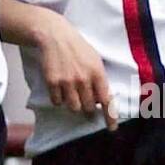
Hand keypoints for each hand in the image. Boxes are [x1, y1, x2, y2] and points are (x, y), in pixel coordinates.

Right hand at [36, 11, 117, 130]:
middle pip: (88, 107)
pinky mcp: (52, 82)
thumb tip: (101, 100)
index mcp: (97, 73)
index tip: (112, 128)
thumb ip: (99, 79)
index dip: (110, 116)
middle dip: (88, 107)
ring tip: (71, 92)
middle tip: (83, 99)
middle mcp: (83, 79)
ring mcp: (67, 81)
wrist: (55, 36)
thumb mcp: (95, 60)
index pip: (106, 100)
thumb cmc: (78, 48)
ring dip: (73, 104)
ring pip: (73, 107)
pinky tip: (59, 87)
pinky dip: (58, 99)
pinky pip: (57, 102)